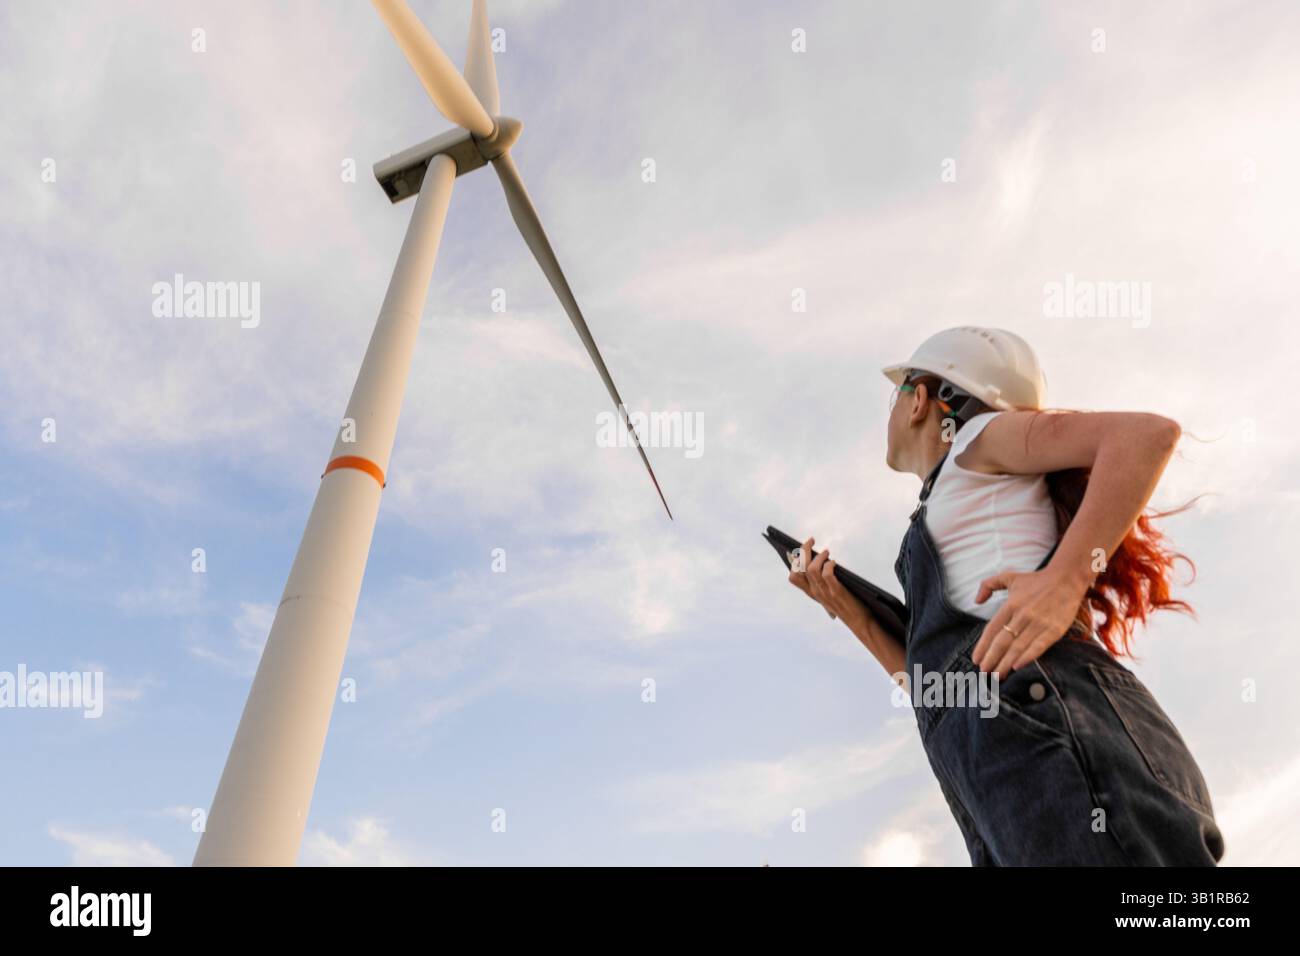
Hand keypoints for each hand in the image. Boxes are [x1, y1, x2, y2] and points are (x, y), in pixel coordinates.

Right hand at [787, 537, 872, 630]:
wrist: (858, 621)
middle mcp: (815, 592)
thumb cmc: (845, 605)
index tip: (800, 549)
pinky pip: (827, 574)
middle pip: (800, 567)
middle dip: (803, 550)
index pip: (794, 577)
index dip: (794, 561)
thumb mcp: (828, 594)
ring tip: (826, 553)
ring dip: (819, 556)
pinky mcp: (836, 591)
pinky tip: (834, 562)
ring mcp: (824, 592)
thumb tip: (817, 560)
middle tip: (811, 541)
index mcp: (811, 592)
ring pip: (812, 569)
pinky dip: (829, 564)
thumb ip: (821, 582)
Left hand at [971, 567, 1090, 678]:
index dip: (983, 646)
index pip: (992, 629)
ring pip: (1018, 647)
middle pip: (1003, 642)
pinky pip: (1039, 646)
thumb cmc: (1036, 580)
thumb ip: (988, 585)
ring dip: (1005, 663)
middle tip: (984, 672)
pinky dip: (1027, 657)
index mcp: (1011, 604)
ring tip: (997, 675)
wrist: (1067, 579)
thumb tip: (976, 600)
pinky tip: (1017, 666)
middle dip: (992, 659)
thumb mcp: (1009, 577)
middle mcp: (1023, 615)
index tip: (976, 659)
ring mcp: (1039, 623)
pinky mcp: (1054, 630)